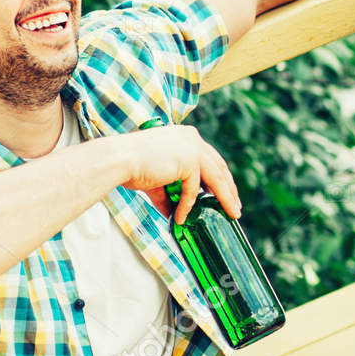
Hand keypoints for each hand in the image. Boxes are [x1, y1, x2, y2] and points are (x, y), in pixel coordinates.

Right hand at [120, 123, 240, 221]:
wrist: (119, 159)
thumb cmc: (132, 166)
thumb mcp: (157, 179)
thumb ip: (169, 193)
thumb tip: (173, 213)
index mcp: (186, 137)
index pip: (211, 158)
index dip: (221, 177)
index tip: (227, 192)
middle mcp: (192, 138)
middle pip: (219, 167)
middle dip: (229, 189)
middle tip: (236, 206)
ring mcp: (192, 148)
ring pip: (216, 178)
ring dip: (226, 198)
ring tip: (231, 214)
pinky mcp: (189, 161)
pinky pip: (192, 190)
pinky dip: (187, 206)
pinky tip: (181, 218)